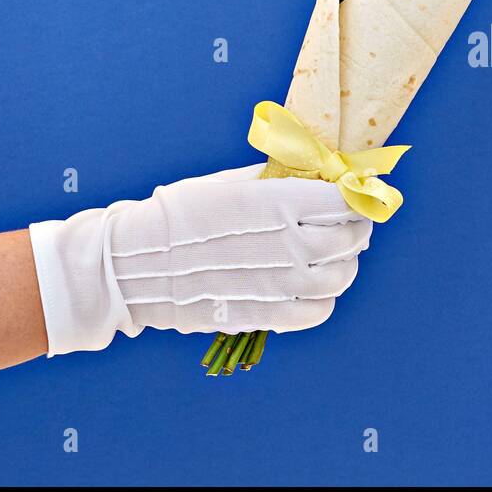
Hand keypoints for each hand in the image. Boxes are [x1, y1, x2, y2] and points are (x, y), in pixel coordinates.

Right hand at [29, 164, 371, 355]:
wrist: (131, 264)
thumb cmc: (178, 214)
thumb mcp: (225, 184)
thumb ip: (276, 181)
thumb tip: (319, 175)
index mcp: (270, 203)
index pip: (340, 200)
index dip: (358, 196)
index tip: (359, 193)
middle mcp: (279, 243)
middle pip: (349, 238)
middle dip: (359, 228)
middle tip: (355, 223)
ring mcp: (274, 283)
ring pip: (340, 277)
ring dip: (348, 263)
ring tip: (339, 255)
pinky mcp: (262, 315)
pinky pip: (317, 312)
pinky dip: (325, 299)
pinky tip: (316, 287)